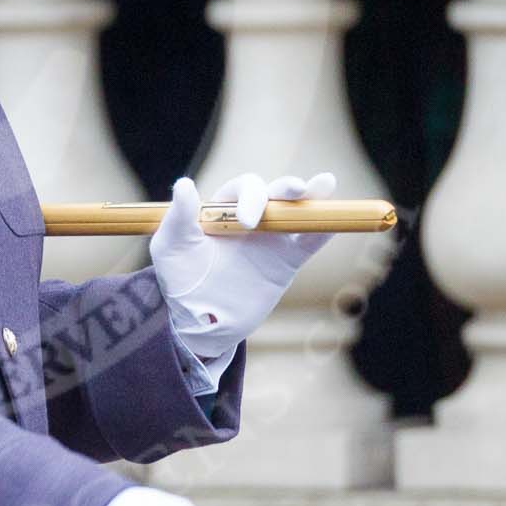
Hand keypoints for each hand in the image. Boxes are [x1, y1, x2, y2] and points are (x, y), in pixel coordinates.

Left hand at [149, 171, 335, 362]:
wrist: (198, 321)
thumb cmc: (179, 279)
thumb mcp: (170, 248)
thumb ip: (178, 218)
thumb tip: (184, 185)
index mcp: (223, 207)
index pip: (243, 188)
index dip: (250, 197)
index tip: (246, 223)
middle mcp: (250, 217)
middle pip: (274, 194)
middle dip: (285, 187)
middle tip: (295, 190)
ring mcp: (270, 239)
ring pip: (295, 213)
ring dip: (312, 198)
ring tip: (326, 183)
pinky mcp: (285, 263)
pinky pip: (307, 244)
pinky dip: (323, 231)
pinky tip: (336, 221)